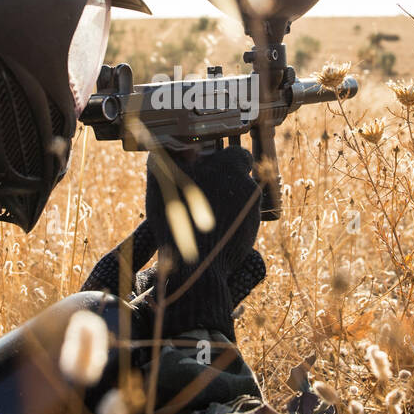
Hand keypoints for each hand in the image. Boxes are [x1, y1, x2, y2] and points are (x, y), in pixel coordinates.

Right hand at [145, 145, 262, 339]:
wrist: (196, 265)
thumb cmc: (178, 218)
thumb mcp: (161, 181)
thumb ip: (166, 159)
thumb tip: (163, 148)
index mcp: (230, 166)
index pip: (237, 155)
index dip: (223, 161)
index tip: (209, 169)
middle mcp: (247, 185)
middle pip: (238, 178)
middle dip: (223, 184)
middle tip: (200, 195)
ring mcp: (252, 210)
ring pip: (240, 200)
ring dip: (226, 204)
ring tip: (201, 219)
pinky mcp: (252, 232)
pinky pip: (241, 221)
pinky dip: (229, 223)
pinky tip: (209, 232)